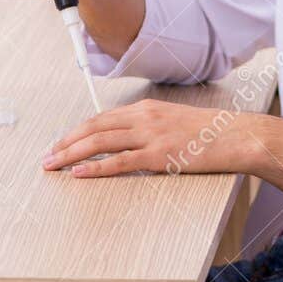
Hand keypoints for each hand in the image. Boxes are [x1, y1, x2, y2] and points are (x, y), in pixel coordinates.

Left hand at [41, 99, 255, 177]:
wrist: (235, 136)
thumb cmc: (208, 133)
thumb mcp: (173, 120)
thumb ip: (149, 126)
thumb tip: (128, 139)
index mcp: (145, 108)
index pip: (101, 118)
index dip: (77, 131)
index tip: (60, 142)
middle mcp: (143, 117)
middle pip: (93, 127)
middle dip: (66, 142)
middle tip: (47, 156)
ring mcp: (150, 135)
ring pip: (100, 142)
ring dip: (71, 154)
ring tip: (53, 164)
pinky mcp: (158, 155)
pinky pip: (119, 162)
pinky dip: (95, 167)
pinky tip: (78, 173)